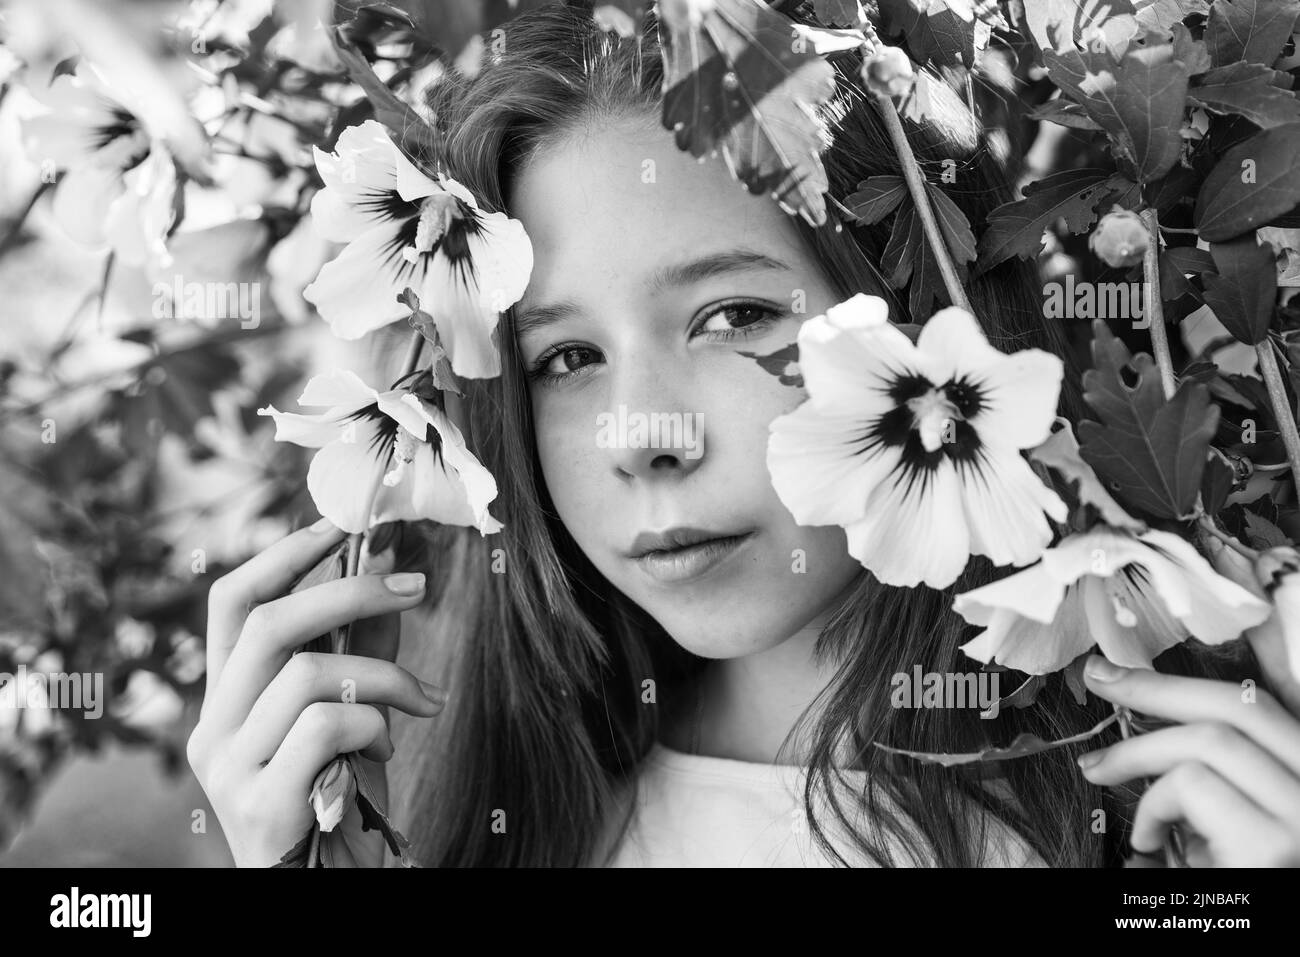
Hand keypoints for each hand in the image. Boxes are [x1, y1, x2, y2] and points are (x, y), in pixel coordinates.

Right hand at [186, 519, 445, 866]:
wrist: (327, 890)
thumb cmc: (339, 799)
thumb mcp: (352, 710)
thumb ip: (360, 645)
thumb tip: (390, 563)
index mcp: (227, 698)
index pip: (232, 603)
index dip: (285, 555)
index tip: (342, 525)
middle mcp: (212, 728)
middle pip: (269, 624)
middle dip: (351, 591)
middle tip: (417, 587)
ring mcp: (228, 768)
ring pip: (309, 675)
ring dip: (384, 677)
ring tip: (421, 702)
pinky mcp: (259, 804)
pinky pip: (327, 726)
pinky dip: (375, 725)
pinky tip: (386, 752)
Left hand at [1077, 654, 1299, 866]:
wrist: (1244, 954)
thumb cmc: (1227, 874)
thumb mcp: (1228, 817)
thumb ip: (1217, 769)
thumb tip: (1157, 711)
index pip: (1274, 698)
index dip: (1243, 652)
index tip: (1188, 639)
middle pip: (1241, 706)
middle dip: (1158, 685)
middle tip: (1098, 676)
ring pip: (1209, 739)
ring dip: (1135, 752)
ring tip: (1099, 772)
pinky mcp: (1272, 844)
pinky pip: (1189, 784)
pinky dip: (1150, 804)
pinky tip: (1146, 838)